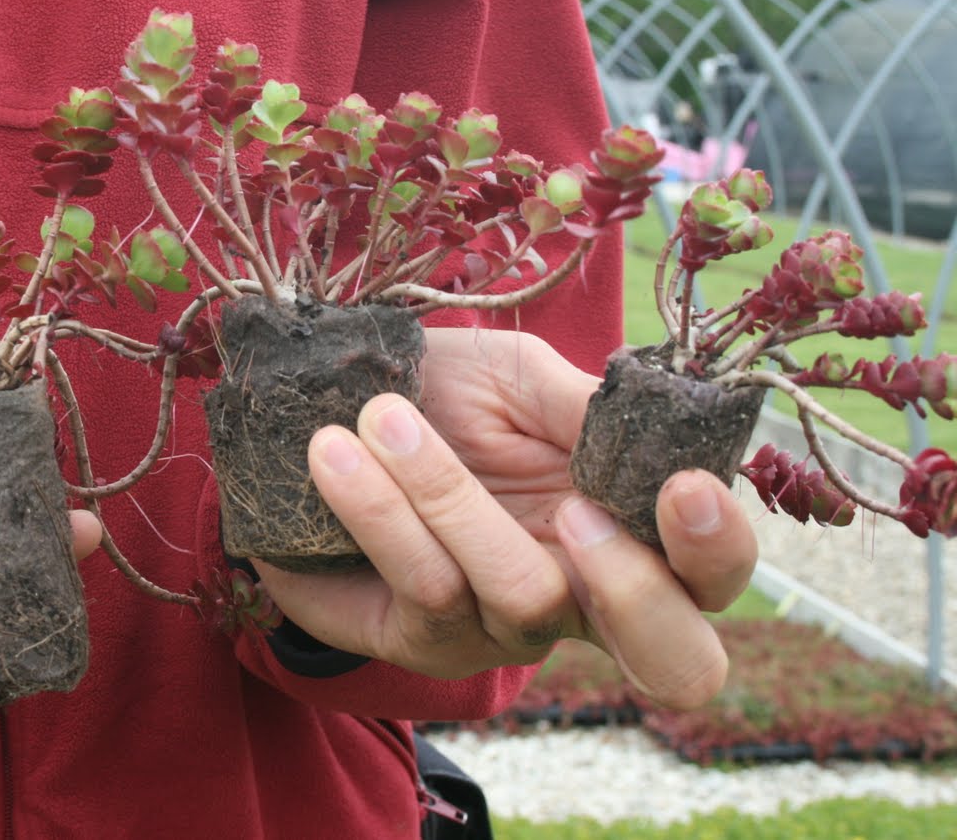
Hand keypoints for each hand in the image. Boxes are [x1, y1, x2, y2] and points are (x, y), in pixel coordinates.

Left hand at [251, 328, 756, 710]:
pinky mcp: (423, 641)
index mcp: (633, 529)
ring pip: (521, 597)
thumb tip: (650, 428)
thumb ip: (584, 406)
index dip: (717, 548)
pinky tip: (334, 451)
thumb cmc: (446, 393)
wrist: (327, 408)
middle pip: (675, 665)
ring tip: (381, 417)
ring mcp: (506, 631)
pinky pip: (425, 590)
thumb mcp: (518, 378)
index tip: (679, 486)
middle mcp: (586, 598)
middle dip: (641, 595)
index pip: (715, 575)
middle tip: (577, 512)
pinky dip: (379, 510)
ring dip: (450, 496)